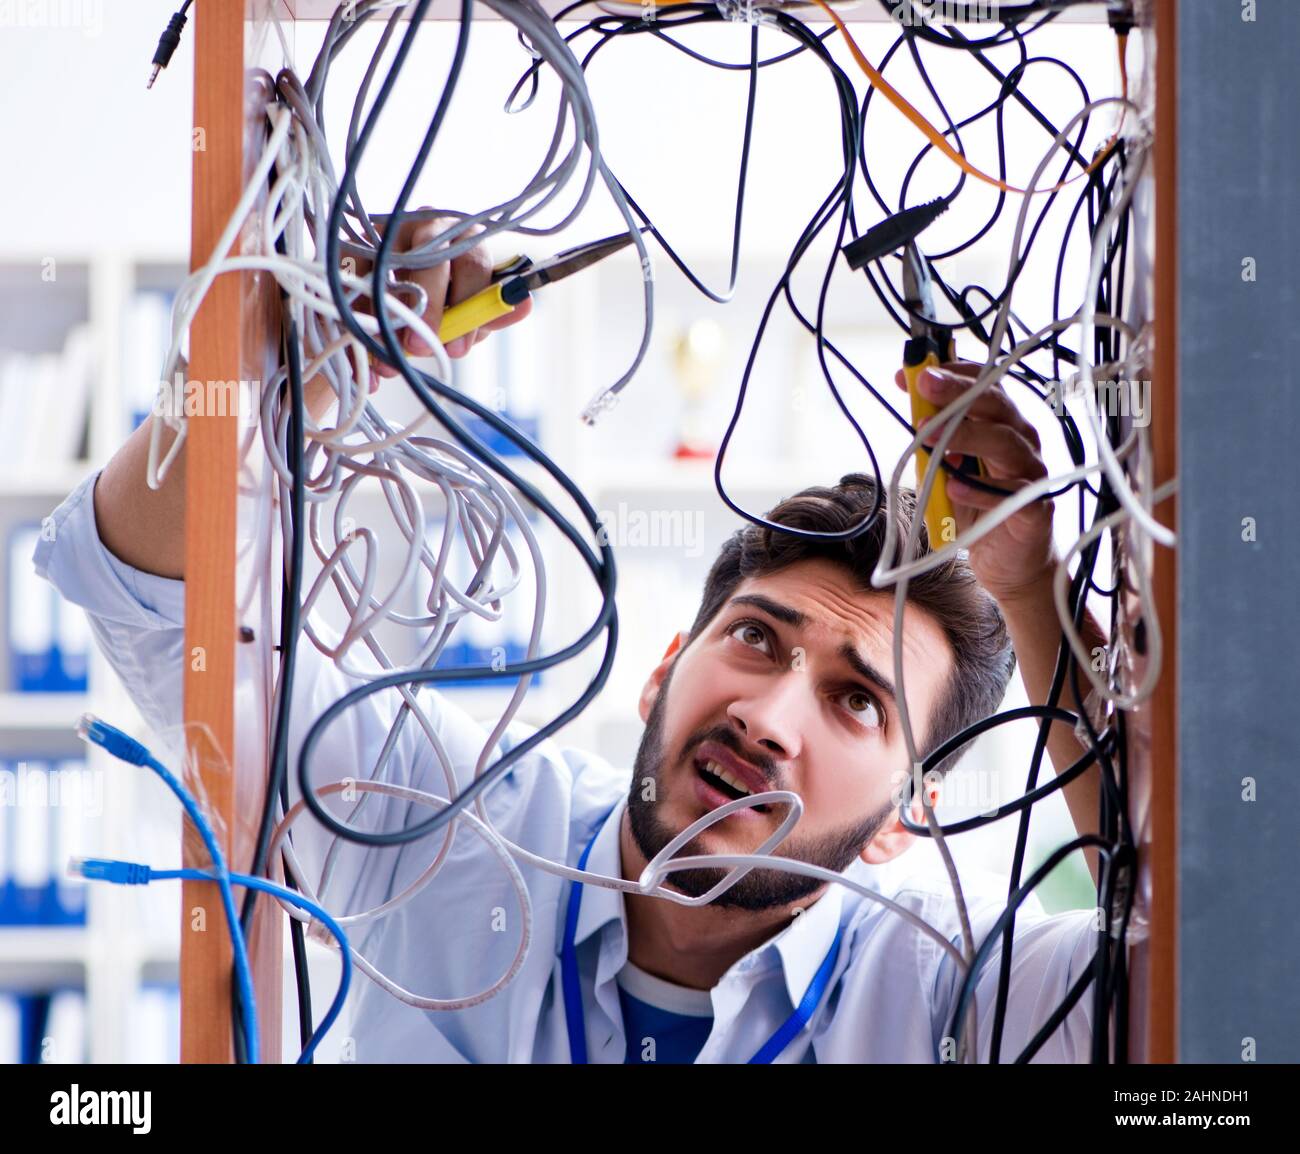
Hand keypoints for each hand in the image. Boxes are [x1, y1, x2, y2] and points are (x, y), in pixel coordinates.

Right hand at [347, 209, 534, 386]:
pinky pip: (349, 284)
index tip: (457, 348)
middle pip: (427, 260)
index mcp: (464, 236)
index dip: (467, 305)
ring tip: (384, 366)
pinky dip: (351, 323)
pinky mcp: (350, 246)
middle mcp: (425, 225)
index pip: (472, 262)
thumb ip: (491, 311)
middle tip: (417, 350)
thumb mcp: (469, 308)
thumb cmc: (444, 297)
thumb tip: (524, 305)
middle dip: (424, 310)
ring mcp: (385, 232)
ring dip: (380, 325)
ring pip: (383, 275)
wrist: (398, 287)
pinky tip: (359, 357)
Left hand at [894, 360, 1056, 606]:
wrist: (1009, 566)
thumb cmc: (980, 511)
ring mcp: (1032, 475)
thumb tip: (913, 407)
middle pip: (996, 406)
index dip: (954, 374)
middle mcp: (1022, 443)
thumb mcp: (948, 470)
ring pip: (1004, 442)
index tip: (916, 373)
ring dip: (963, 435)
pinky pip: (1011, 494)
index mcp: (1004, 426)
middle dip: (957, 391)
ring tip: (925, 435)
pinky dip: (979, 489)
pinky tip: (952, 485)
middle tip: (923, 383)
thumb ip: (936, 442)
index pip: (986, 386)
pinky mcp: (1036, 509)